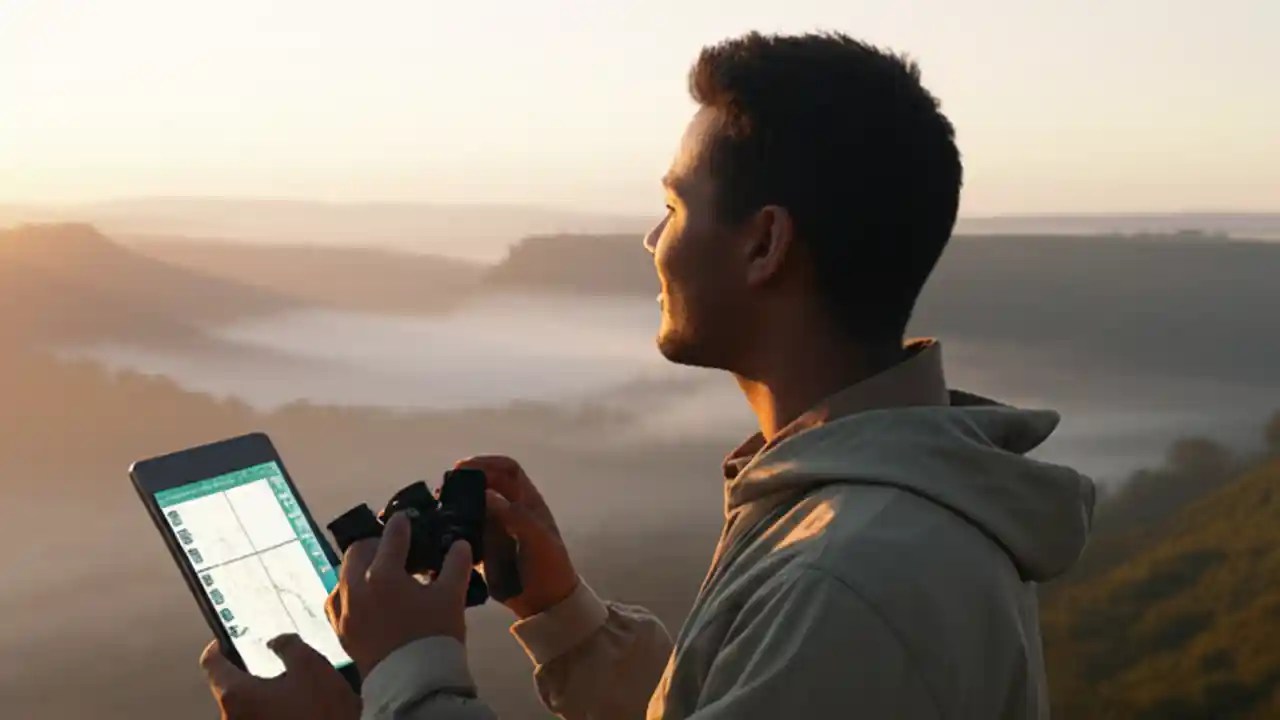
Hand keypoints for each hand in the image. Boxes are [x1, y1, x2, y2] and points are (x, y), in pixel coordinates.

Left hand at [199, 634, 359, 719]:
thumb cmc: (318, 716)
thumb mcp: (311, 666)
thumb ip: (289, 645)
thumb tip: (278, 641)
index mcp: (236, 694)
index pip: (211, 662)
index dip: (220, 645)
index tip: (228, 639)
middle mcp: (232, 718)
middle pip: (232, 686)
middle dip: (253, 672)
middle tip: (277, 662)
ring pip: (248, 706)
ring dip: (267, 695)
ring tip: (299, 689)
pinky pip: (261, 719)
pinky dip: (275, 712)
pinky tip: (302, 709)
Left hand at [326, 511, 472, 675]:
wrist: (413, 681)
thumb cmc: (434, 635)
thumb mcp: (451, 597)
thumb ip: (455, 565)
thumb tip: (460, 544)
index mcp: (384, 574)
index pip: (392, 536)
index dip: (401, 523)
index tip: (405, 517)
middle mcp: (356, 586)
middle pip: (359, 549)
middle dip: (375, 542)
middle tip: (394, 547)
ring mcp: (344, 608)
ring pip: (344, 573)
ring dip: (360, 565)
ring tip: (379, 571)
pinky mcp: (340, 628)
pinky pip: (336, 599)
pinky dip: (348, 590)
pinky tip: (361, 596)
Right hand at [454, 456, 578, 619]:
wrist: (547, 602)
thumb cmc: (550, 566)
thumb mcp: (539, 539)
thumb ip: (516, 517)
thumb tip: (486, 495)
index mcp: (527, 501)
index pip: (508, 469)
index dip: (488, 462)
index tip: (465, 466)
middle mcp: (510, 509)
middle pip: (485, 483)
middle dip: (466, 480)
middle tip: (444, 487)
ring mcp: (497, 527)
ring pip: (473, 505)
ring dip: (457, 502)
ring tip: (438, 506)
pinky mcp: (485, 546)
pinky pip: (466, 529)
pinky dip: (454, 526)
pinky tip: (440, 529)